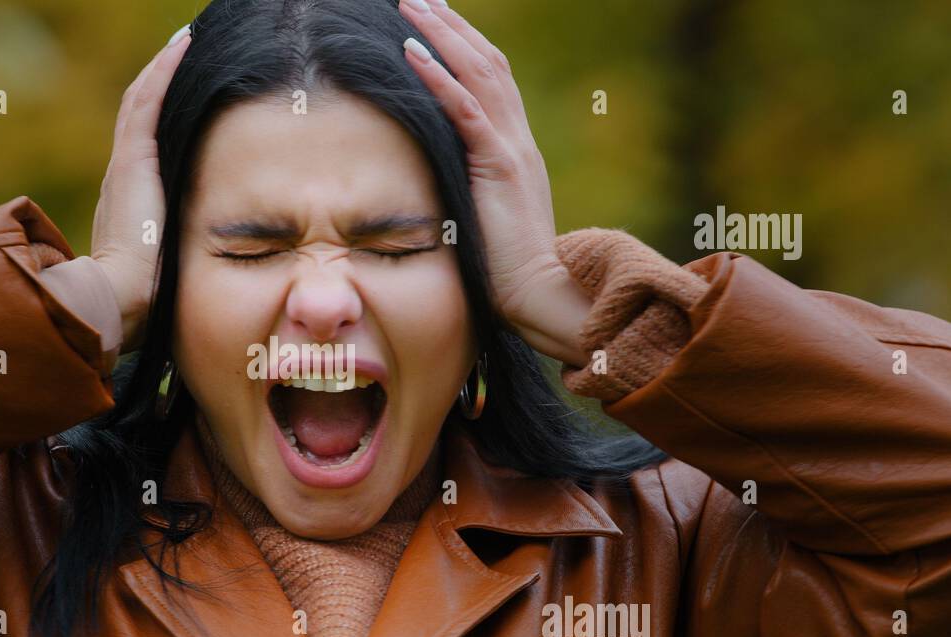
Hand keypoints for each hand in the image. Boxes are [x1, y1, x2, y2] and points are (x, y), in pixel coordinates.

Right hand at [87, 25, 191, 351]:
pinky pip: (149, 101)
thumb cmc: (150, 301)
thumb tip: (218, 271)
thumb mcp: (171, 272)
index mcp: (129, 203)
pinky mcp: (132, 160)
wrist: (120, 302)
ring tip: (188, 38)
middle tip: (186, 50)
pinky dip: (165, 70)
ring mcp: (125, 166)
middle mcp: (122, 178)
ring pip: (143, 101)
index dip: (162, 115)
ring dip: (165, 68)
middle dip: (162, 82)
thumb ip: (182, 260)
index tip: (185, 94)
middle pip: (140, 115)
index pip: (146, 146)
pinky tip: (184, 44)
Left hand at [397, 0, 589, 366]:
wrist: (540, 293)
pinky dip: (439, 78)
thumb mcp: (486, 219)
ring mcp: (511, 150)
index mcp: (515, 150)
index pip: (491, 83)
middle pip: (486, 63)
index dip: (464, 48)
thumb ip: (471, 192)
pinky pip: (467, 111)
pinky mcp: (499, 167)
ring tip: (410, 5)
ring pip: (478, 73)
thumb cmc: (507, 270)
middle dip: (451, 26)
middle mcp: (518, 140)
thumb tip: (440, 185)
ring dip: (442, 35)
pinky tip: (412, 52)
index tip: (435, 21)